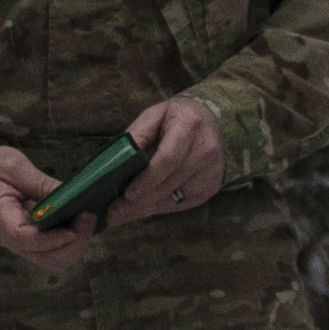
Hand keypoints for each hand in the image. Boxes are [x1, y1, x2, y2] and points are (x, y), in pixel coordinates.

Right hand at [0, 141, 96, 274]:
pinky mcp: (33, 239)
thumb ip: (41, 183)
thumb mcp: (13, 166)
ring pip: (56, 259)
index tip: (72, 230)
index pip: (25, 240)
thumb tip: (72, 194)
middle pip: (48, 259)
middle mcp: (13, 240)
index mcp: (2, 221)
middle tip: (88, 215)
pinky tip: (80, 218)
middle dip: (74, 243)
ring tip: (86, 216)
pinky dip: (73, 239)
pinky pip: (56, 249)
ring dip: (77, 243)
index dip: (51, 240)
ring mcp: (24, 243)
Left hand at [105, 92, 225, 227]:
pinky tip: (145, 207)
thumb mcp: (152, 117)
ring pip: (176, 198)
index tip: (128, 194)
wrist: (208, 119)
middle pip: (171, 182)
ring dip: (148, 207)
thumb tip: (117, 163)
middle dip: (141, 200)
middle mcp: (206, 149)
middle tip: (116, 211)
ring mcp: (212, 170)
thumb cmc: (173, 118)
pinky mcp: (212, 185)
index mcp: (189, 125)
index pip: (169, 158)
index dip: (148, 179)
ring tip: (124, 212)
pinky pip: (183, 204)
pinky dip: (161, 207)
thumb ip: (136, 137)